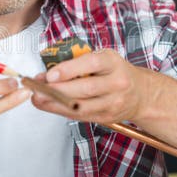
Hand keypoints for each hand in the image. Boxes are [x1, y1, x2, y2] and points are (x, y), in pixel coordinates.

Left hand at [30, 49, 150, 123]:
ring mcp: (113, 102)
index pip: (91, 64)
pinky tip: (49, 106)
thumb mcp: (102, 58)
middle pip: (85, 88)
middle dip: (57, 89)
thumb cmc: (114, 72)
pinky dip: (62, 111)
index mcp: (113, 62)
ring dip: (55, 104)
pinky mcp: (107, 117)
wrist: (140, 93)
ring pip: (81, 106)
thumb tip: (46, 74)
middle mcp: (117, 82)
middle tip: (36, 88)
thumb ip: (77, 63)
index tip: (50, 74)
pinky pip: (81, 116)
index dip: (69, 69)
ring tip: (38, 99)